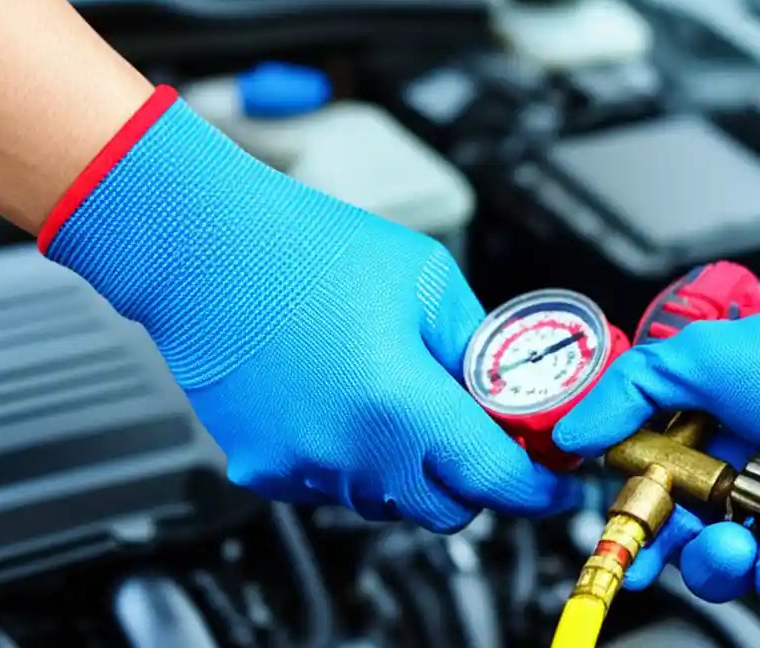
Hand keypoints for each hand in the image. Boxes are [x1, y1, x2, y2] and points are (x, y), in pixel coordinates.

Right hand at [43, 88, 578, 532]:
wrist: (204, 249)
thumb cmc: (305, 249)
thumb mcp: (426, 280)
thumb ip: (476, 348)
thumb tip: (510, 389)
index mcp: (401, 404)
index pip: (497, 481)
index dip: (539, 487)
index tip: (556, 483)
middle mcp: (350, 453)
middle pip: (445, 510)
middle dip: (474, 480)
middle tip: (480, 434)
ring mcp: (301, 468)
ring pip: (388, 501)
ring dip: (410, 469)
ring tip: (396, 399)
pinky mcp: (263, 470)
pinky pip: (332, 486)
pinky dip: (353, 461)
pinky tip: (341, 402)